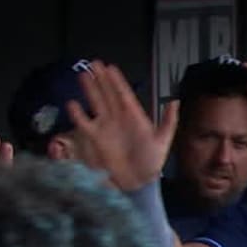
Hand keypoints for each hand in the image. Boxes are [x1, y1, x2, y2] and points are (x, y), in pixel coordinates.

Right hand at [66, 61, 177, 189]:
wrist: (138, 183)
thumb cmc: (152, 162)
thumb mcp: (163, 140)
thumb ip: (168, 120)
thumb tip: (174, 100)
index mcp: (134, 116)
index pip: (123, 94)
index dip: (116, 81)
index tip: (110, 67)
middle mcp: (118, 118)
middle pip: (108, 94)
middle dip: (101, 79)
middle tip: (94, 64)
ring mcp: (106, 127)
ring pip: (96, 103)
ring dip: (90, 90)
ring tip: (83, 75)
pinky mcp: (96, 139)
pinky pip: (85, 124)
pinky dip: (78, 115)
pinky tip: (72, 104)